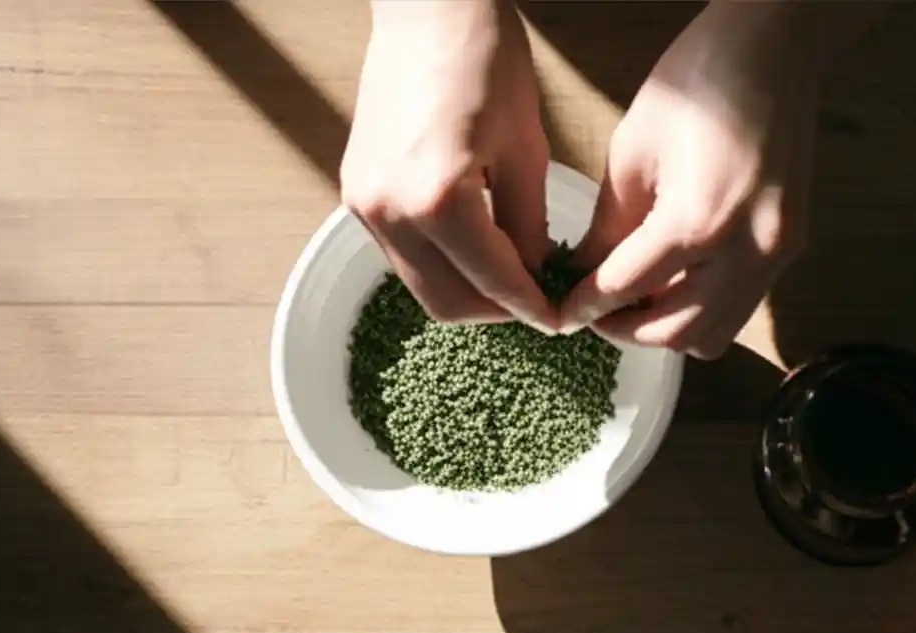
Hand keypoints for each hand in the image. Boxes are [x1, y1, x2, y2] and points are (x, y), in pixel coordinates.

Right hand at [341, 0, 555, 330]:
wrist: (426, 8)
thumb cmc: (484, 60)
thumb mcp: (527, 149)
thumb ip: (531, 225)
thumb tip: (536, 276)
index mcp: (437, 200)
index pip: (493, 284)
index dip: (533, 309)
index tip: (559, 318)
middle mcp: (389, 211)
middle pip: (446, 303)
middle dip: (497, 312)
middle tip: (536, 301)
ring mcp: (364, 204)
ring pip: (420, 284)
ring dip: (466, 290)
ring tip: (509, 273)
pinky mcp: (355, 192)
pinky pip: (401, 253)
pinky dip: (439, 262)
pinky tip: (474, 243)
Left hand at [560, 3, 822, 357]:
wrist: (774, 46)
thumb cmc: (698, 81)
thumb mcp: (632, 151)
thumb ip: (609, 225)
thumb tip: (586, 273)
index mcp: (698, 219)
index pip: (628, 288)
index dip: (586, 305)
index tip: (563, 312)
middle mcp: (747, 249)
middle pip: (674, 331)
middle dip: (626, 329)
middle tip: (595, 312)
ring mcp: (777, 252)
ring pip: (713, 333)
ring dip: (667, 329)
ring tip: (635, 303)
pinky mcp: (792, 246)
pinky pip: (740, 307)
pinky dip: (702, 310)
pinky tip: (676, 282)